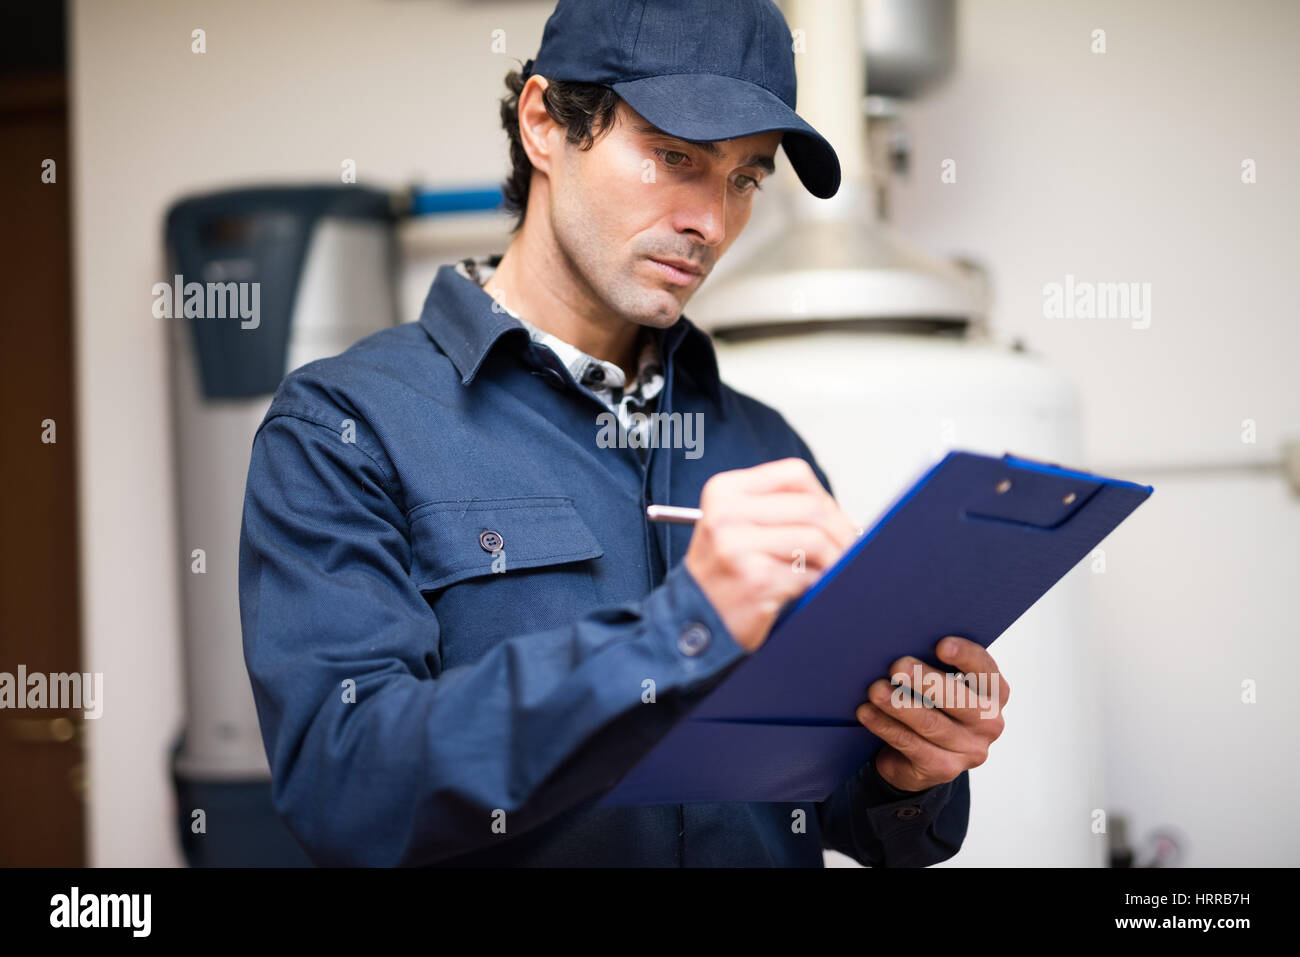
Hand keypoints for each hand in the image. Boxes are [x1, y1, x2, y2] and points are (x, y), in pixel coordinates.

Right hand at [684, 458, 858, 652]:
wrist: (693, 618)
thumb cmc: (724, 574)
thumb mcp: (737, 525)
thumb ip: (781, 510)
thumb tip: (843, 518)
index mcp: (724, 491)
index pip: (794, 474)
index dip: (824, 498)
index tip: (835, 521)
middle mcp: (726, 514)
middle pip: (811, 507)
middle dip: (840, 531)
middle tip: (848, 550)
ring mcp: (738, 546)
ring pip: (815, 540)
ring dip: (834, 559)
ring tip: (831, 571)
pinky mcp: (755, 579)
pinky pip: (807, 575)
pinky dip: (816, 584)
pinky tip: (806, 590)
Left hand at [856, 636, 1008, 791]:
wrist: (918, 758)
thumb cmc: (930, 705)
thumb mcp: (940, 684)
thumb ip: (934, 666)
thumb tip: (901, 641)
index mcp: (994, 693)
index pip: (985, 670)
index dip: (965, 656)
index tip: (940, 645)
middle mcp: (989, 723)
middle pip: (959, 700)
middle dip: (925, 681)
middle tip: (896, 666)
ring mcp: (969, 750)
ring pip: (931, 724)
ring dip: (899, 705)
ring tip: (875, 690)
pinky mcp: (944, 769)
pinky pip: (911, 745)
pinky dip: (886, 726)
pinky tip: (866, 712)